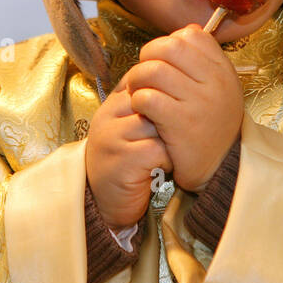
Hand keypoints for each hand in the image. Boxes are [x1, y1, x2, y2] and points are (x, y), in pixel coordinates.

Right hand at [84, 74, 173, 229]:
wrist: (106, 202)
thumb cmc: (127, 161)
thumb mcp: (131, 127)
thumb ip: (146, 104)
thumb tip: (177, 80)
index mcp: (112, 103)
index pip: (145, 82)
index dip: (165, 99)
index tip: (169, 118)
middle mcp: (107, 115)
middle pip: (154, 100)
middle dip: (169, 120)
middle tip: (169, 140)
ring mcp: (112, 136)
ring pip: (158, 123)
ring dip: (169, 141)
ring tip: (162, 154)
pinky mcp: (122, 160)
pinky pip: (158, 149)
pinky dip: (166, 160)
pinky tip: (159, 169)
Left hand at [126, 24, 243, 192]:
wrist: (219, 167)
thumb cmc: (212, 124)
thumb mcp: (218, 88)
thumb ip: (203, 59)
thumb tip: (185, 30)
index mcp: (223, 69)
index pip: (191, 35)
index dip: (169, 43)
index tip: (164, 61)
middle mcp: (214, 82)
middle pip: (168, 47)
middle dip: (148, 57)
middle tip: (145, 75)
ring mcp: (198, 102)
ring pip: (153, 71)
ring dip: (137, 80)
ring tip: (139, 93)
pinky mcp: (179, 123)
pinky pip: (147, 98)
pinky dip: (138, 101)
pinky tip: (142, 110)